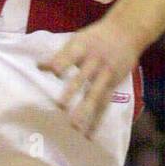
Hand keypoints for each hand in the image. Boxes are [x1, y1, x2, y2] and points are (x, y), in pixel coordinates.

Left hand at [38, 15, 140, 139]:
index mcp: (83, 46)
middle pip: (83, 77)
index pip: (71, 55)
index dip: (62, 63)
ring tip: (74, 126)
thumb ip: (60, 56)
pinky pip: (104, 104)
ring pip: (95, 94)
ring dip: (85, 110)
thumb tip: (37, 66)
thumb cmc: (96, 37)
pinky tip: (89, 135)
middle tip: (60, 106)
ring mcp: (105, 73)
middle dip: (72, 91)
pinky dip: (97, 120)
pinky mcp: (113, 84)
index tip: (53, 72)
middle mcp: (95, 60)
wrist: (127, 31)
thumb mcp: (78, 40)